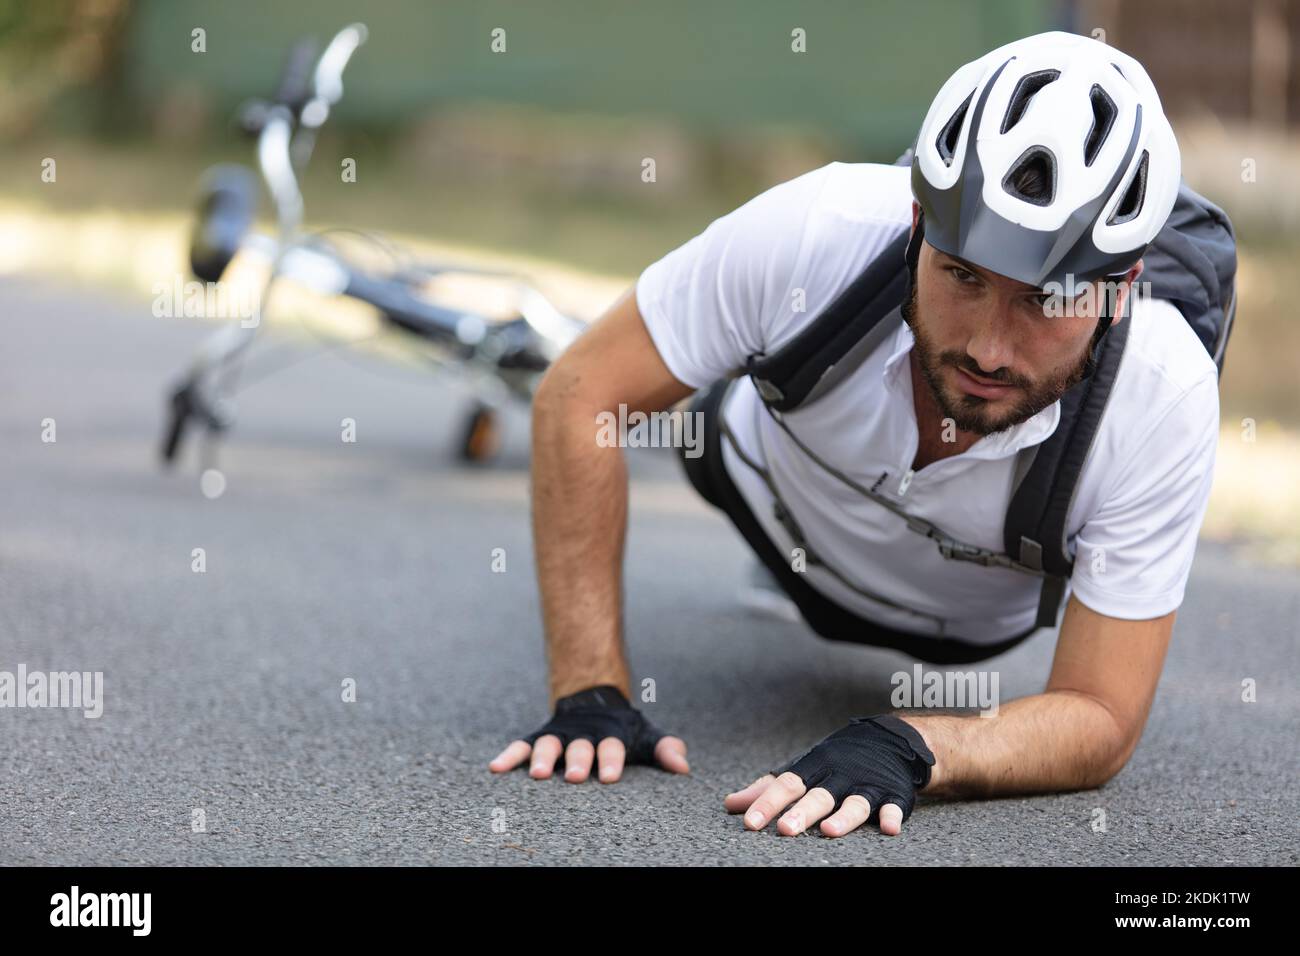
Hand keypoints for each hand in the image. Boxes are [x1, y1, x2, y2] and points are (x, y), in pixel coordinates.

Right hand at [489, 685, 688, 782]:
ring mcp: (559, 736)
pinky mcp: (538, 738)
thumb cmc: (623, 730)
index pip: (613, 747)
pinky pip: (522, 746)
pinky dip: (509, 756)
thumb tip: (684, 766)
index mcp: (611, 736)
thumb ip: (664, 749)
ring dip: (544, 758)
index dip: (611, 760)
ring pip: (550, 745)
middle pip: (580, 747)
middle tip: (576, 777)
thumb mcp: (646, 736)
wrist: (594, 697)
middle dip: (578, 761)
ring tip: (539, 775)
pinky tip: (496, 768)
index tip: (610, 777)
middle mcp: (583, 736)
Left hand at [724, 715, 933, 836]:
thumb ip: (768, 788)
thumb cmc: (836, 760)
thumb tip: (730, 804)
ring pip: (855, 802)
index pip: (787, 785)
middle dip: (801, 813)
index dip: (767, 803)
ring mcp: (868, 784)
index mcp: (814, 767)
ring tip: (829, 831)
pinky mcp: (894, 794)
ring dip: (844, 817)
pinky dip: (893, 816)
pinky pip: (894, 806)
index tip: (749, 822)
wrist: (889, 738)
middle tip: (784, 830)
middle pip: (819, 796)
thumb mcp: (804, 768)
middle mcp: (839, 775)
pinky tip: (890, 827)